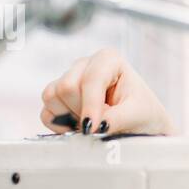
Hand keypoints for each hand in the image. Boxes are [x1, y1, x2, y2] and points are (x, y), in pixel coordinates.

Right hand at [39, 48, 175, 135]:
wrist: (141, 123)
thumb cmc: (143, 113)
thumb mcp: (137, 115)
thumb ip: (116, 119)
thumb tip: (94, 126)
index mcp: (108, 59)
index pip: (89, 80)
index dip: (90, 106)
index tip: (93, 128)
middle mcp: (84, 64)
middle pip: (66, 87)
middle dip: (82, 111)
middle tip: (102, 123)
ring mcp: (69, 79)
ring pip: (51, 97)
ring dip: (70, 116)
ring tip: (93, 123)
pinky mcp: (59, 98)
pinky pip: (46, 112)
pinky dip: (59, 124)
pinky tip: (79, 127)